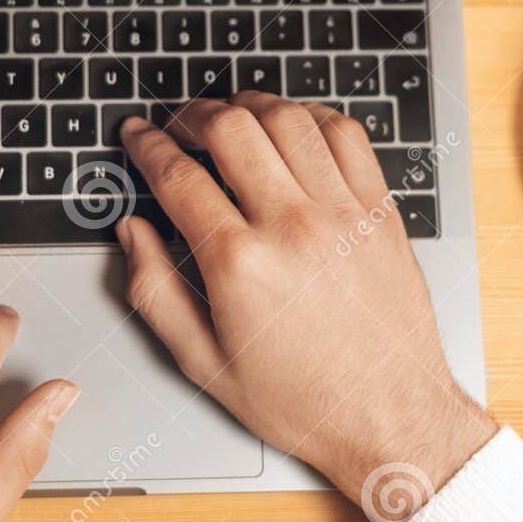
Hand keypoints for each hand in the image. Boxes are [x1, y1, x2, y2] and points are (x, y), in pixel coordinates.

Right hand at [116, 95, 493, 521]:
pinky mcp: (379, 211)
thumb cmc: (304, 400)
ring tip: (231, 115)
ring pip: (288, 118)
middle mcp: (292, 227)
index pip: (178, 177)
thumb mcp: (205, 364)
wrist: (390, 416)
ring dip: (250, 105)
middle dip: (191, 114)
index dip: (146, 146)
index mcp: (240, 265)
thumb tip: (132, 233)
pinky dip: (312, 116)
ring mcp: (341, 213)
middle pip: (230, 128)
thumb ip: (156, 292)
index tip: (137, 136)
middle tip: (178, 122)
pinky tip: (293, 126)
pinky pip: (345, 134)